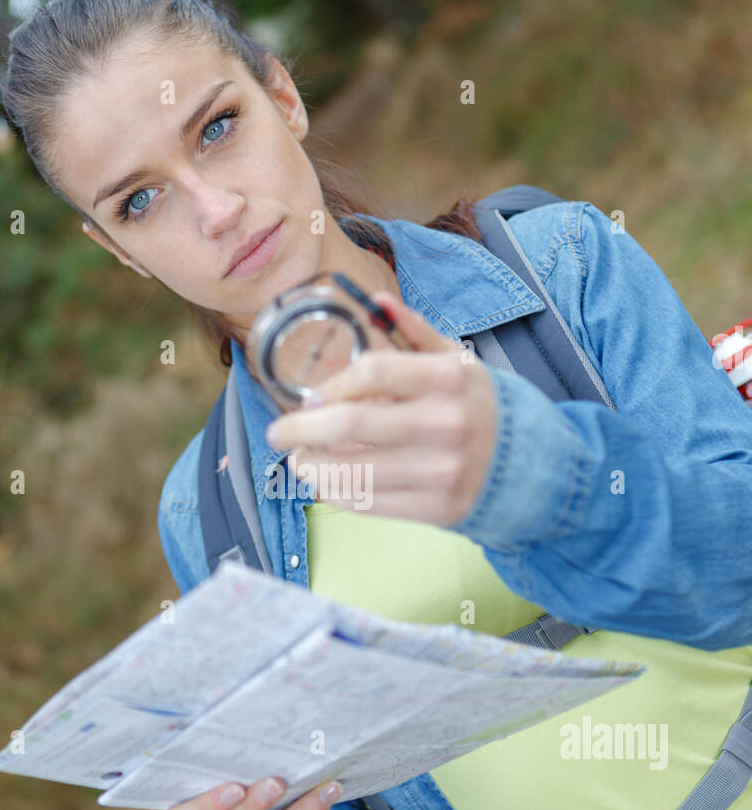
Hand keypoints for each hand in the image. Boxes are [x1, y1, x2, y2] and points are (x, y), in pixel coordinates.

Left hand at [265, 290, 497, 526]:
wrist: (532, 467)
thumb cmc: (481, 408)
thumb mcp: (459, 364)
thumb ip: (416, 333)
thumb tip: (377, 301)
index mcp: (449, 379)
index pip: (373, 371)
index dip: (332, 384)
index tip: (311, 397)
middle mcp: (447, 423)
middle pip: (351, 423)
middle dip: (301, 429)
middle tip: (277, 433)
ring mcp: (442, 470)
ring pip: (353, 470)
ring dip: (313, 467)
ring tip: (299, 461)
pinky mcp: (438, 508)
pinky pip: (370, 503)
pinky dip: (338, 494)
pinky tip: (326, 484)